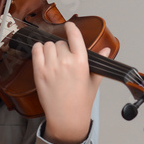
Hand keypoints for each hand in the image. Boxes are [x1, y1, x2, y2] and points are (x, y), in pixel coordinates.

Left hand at [31, 21, 109, 143]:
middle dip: (63, 48)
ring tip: (54, 59)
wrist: (67, 118)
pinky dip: (38, 50)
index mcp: (81, 62)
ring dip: (50, 49)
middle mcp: (65, 62)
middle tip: (64, 59)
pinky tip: (42, 55)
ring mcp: (51, 67)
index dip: (72, 28)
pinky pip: (36, 51)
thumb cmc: (81, 102)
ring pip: (48, 45)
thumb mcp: (94, 81)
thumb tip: (107, 49)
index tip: (69, 25)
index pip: (75, 36)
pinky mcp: (39, 72)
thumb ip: (99, 61)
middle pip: (60, 42)